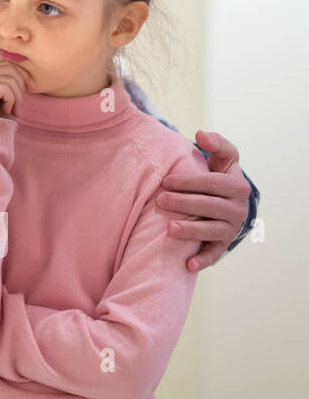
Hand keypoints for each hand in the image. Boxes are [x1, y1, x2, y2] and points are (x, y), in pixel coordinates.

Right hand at [0, 61, 33, 117]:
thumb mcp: (6, 97)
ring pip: (10, 79)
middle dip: (21, 86)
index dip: (22, 74)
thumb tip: (29, 76)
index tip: (30, 87)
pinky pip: (6, 89)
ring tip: (13, 110)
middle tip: (20, 105)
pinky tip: (6, 110)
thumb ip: (12, 83)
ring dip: (17, 97)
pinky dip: (11, 101)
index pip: (6, 65)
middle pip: (10, 69)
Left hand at [156, 130, 249, 271]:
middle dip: (184, 203)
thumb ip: (216, 143)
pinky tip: (187, 265)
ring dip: (191, 231)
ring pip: (212, 230)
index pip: (213, 183)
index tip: (166, 181)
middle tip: (159, 201)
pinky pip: (214, 253)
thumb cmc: (219, 174)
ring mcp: (232, 227)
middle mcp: (238, 208)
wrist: (230, 200)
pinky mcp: (224, 243)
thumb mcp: (223, 157)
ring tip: (169, 229)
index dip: (189, 181)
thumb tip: (200, 133)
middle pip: (209, 206)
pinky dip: (203, 260)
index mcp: (237, 185)